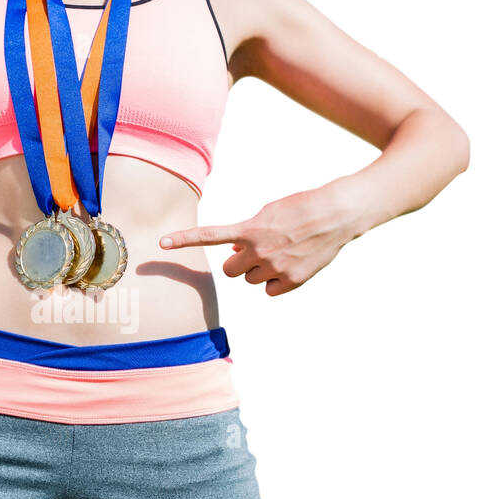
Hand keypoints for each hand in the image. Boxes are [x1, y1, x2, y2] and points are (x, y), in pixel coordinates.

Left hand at [160, 184, 368, 296]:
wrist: (337, 214)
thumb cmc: (302, 208)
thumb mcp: (269, 213)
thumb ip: (248, 233)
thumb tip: (236, 254)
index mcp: (250, 230)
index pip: (210, 236)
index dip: (185, 240)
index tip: (161, 242)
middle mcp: (259, 251)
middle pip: (230, 270)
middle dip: (239, 263)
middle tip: (256, 251)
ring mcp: (275, 268)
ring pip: (251, 280)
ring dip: (259, 271)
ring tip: (281, 254)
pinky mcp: (291, 281)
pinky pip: (269, 290)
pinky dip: (275, 282)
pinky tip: (290, 267)